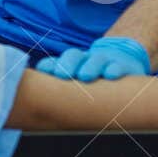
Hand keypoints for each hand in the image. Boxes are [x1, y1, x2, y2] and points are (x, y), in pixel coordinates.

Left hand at [36, 36, 150, 81]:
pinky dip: (114, 69)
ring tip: (84, 76)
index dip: (51, 65)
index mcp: (72, 62)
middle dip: (67, 64)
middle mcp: (87, 59)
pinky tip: (110, 76)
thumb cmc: (93, 74)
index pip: (58, 60)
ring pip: (97, 59)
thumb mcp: (77, 78)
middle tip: (62, 75)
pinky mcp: (124, 66)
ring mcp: (106, 61)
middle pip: (74, 55)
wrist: (123, 59)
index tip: (44, 71)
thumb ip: (59, 85)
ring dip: (90, 66)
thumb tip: (33, 101)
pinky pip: (119, 66)